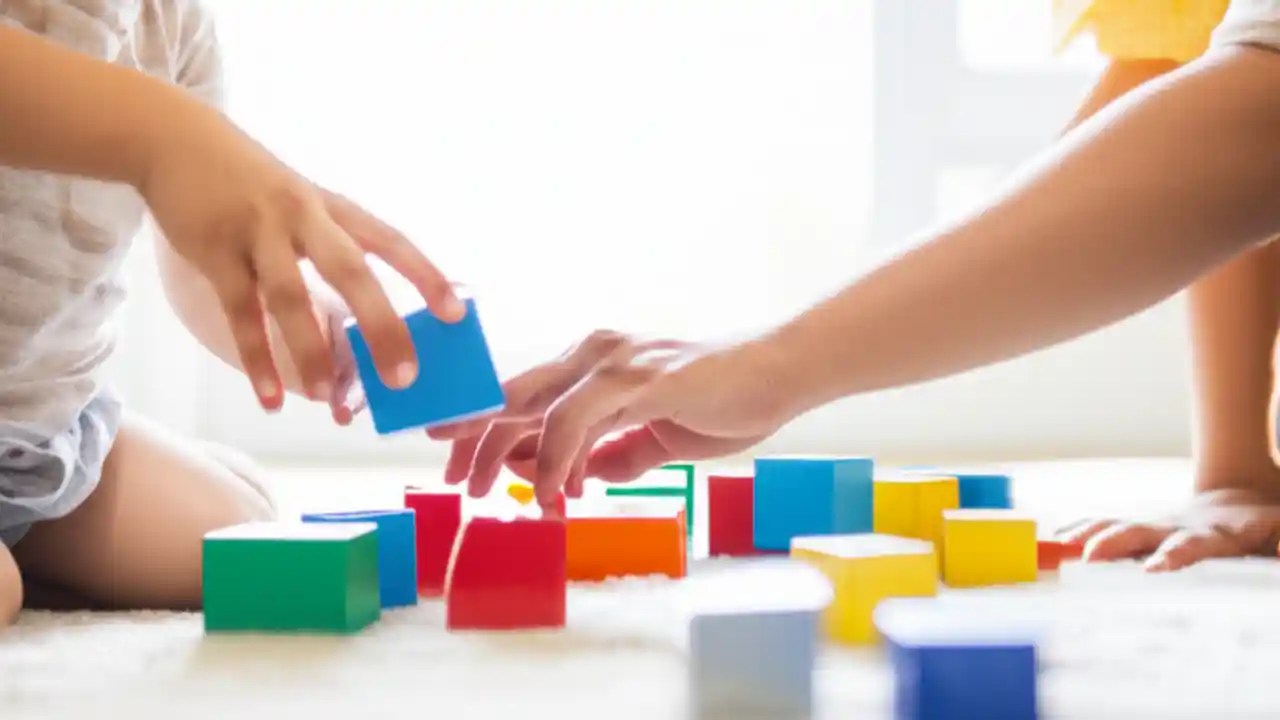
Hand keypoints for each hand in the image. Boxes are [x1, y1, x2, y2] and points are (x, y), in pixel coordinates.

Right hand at [139, 102, 463, 410]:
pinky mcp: (215, 252)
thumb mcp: (302, 201)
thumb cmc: (253, 183)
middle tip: (404, 377)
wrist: (175, 139)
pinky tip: (271, 398)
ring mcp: (257, 233)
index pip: (391, 241)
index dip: (425, 276)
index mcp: (334, 208)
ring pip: (291, 298)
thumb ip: (333, 245)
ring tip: (328, 399)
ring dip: (312, 352)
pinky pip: (241, 313)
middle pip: (350, 271)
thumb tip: (367, 314)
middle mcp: (302, 217)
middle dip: (381, 325)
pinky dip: (257, 359)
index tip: (456, 314)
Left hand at [428, 331, 793, 511]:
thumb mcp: (658, 438)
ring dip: (498, 454)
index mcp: (597, 365)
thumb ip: (616, 455)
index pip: (527, 395)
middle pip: (512, 395)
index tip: (460, 463)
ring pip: (529, 404)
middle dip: (472, 438)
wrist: (782, 374)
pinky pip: (572, 420)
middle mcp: (594, 353)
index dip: (487, 428)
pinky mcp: (635, 377)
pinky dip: (550, 458)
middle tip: (452, 479)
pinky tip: (547, 493)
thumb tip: (580, 481)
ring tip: (482, 493)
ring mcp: (612, 361)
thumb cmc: (727, 400)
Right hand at [1057, 486, 1279, 571]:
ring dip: (1086, 535)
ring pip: (1115, 525)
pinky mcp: (1142, 528)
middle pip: (1139, 530)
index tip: (1153, 569)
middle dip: (1112, 542)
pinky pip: (1106, 527)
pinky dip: (1080, 531)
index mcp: (1214, 534)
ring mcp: (1155, 525)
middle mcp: (1176, 526)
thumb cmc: (1266, 523)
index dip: (1172, 555)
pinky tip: (1056, 541)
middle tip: (1088, 558)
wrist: (1243, 497)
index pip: (1191, 544)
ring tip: (1058, 550)